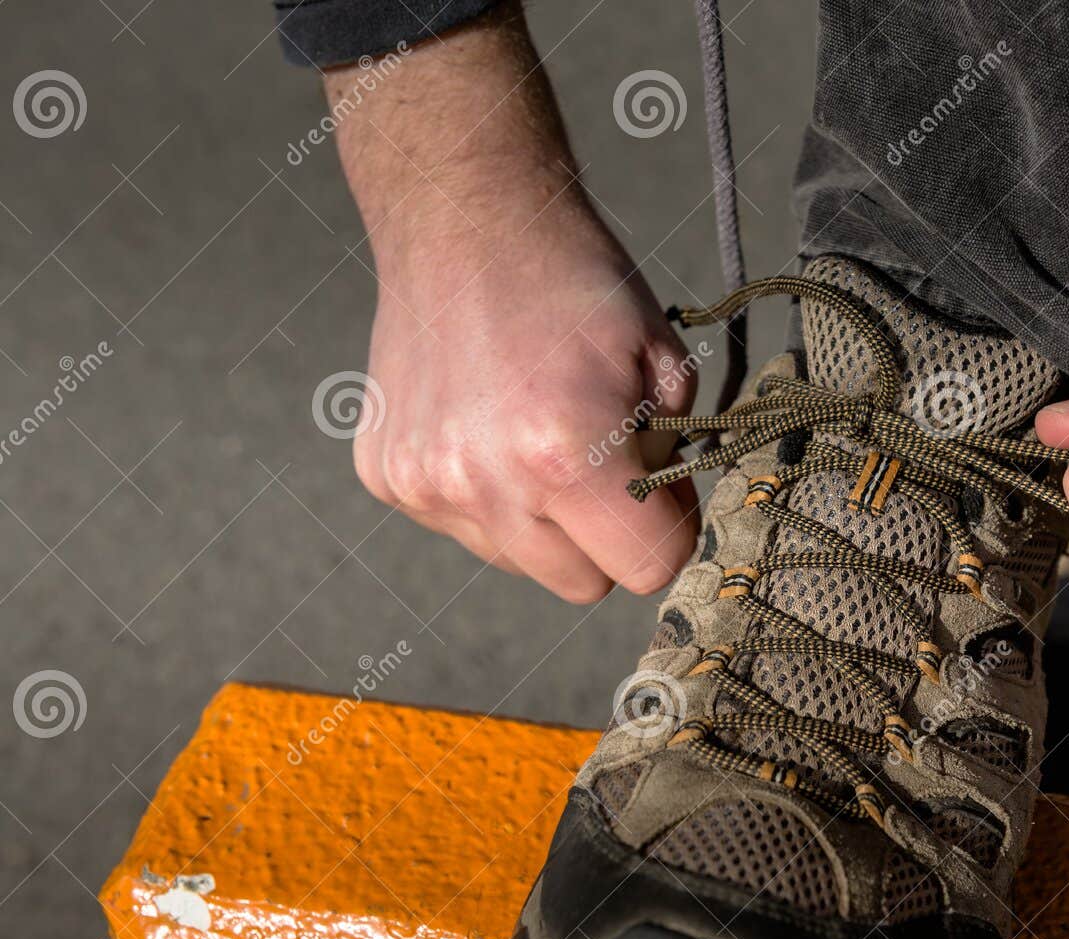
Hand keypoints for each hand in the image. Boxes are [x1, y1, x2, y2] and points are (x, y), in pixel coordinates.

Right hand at [355, 217, 698, 601]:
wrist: (463, 217)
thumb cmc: (575, 283)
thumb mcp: (663, 361)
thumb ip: (675, 456)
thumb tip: (661, 513)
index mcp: (566, 459)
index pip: (647, 570)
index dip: (669, 532)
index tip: (664, 490)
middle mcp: (487, 485)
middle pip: (582, 584)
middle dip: (606, 538)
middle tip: (607, 465)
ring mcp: (426, 486)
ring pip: (520, 561)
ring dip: (542, 520)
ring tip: (538, 433)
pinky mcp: (386, 476)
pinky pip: (461, 525)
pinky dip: (484, 492)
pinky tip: (486, 423)